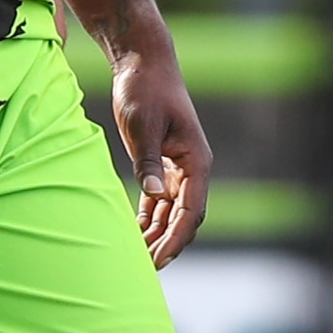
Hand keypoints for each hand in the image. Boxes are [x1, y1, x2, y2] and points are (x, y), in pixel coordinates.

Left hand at [108, 35, 211, 265]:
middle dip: (168, 243)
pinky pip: (158, 200)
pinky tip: (134, 234)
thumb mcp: (144, 125)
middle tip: (145, 270)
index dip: (176, 238)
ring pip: (171, 212)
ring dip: (157, 234)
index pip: (192, 211)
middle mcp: (192, 168)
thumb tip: (155, 196)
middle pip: (185, 217)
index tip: (159, 260)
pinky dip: (148, 218)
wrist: (142, 62)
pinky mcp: (161, 163)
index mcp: (197, 161)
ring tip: (137, 259)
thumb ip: (149, 162)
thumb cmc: (145, 89)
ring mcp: (178, 167)